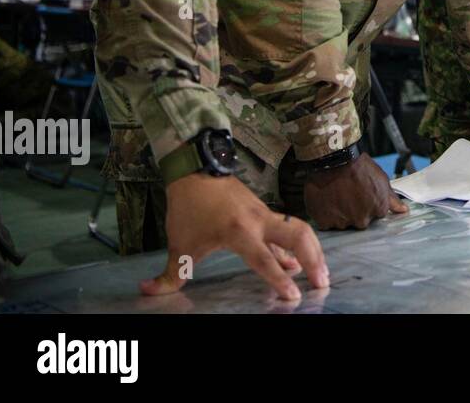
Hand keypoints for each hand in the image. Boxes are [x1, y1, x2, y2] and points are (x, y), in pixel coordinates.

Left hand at [140, 174, 327, 300]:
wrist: (195, 171)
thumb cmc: (189, 209)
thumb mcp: (178, 245)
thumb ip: (169, 274)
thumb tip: (147, 292)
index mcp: (238, 232)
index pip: (265, 260)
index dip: (279, 279)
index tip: (293, 297)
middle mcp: (258, 221)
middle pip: (297, 238)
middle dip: (312, 260)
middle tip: (321, 284)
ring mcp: (265, 213)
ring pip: (299, 229)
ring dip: (313, 250)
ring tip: (321, 273)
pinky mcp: (265, 210)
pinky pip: (288, 228)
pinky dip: (299, 244)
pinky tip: (299, 260)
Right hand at [304, 153, 406, 229]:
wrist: (335, 161)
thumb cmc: (358, 166)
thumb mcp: (381, 179)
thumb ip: (392, 199)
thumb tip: (403, 211)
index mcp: (378, 210)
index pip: (376, 215)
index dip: (369, 204)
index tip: (363, 194)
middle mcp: (362, 220)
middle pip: (360, 221)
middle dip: (355, 211)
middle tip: (349, 194)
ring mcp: (343, 222)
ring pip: (343, 223)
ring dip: (340, 213)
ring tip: (337, 195)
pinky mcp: (326, 222)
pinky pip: (327, 223)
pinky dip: (326, 215)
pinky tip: (327, 201)